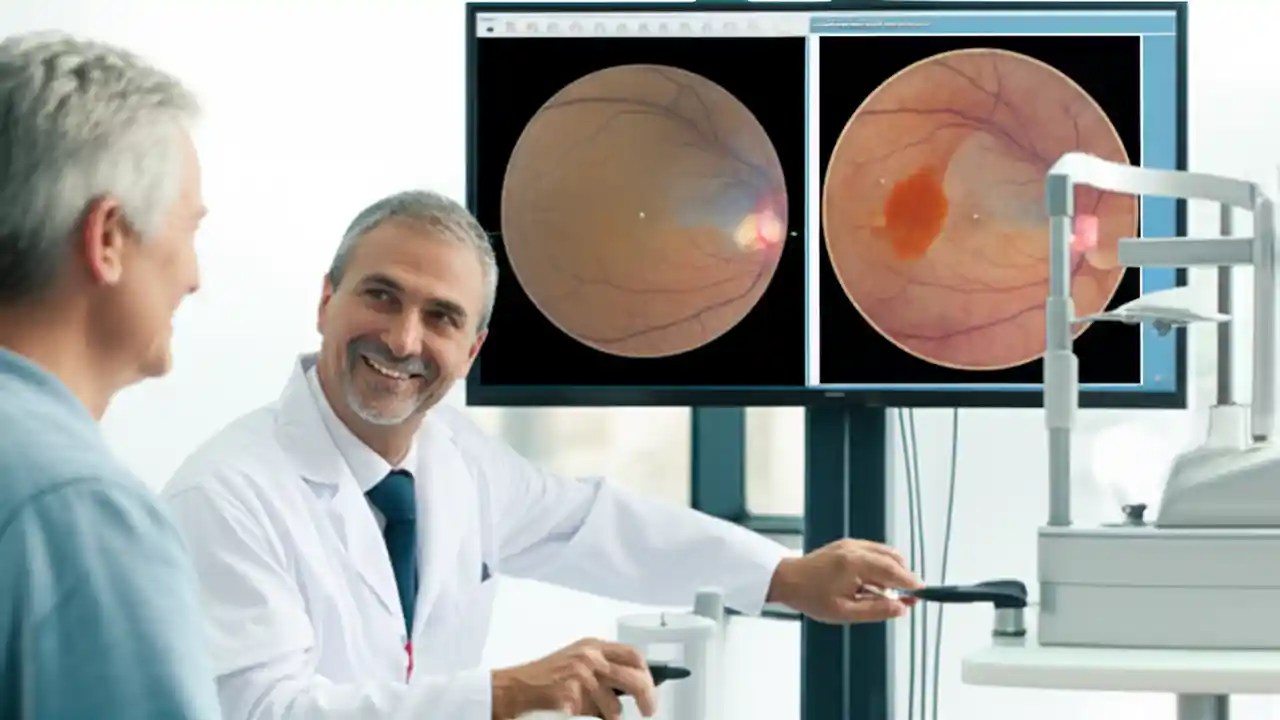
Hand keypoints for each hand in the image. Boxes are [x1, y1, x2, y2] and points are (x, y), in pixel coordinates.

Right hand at [491, 637, 657, 719]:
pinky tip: (572, 711)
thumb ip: (603, 670)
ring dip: (609, 715)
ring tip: (593, 713)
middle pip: (634, 677)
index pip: (633, 655)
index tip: (654, 687)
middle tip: (648, 710)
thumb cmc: (544, 679)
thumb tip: (634, 688)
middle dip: (647, 697)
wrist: (514, 688)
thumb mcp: (577, 664)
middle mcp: (590, 656)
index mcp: (593, 646)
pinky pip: (594, 715)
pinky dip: (589, 717)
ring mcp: (581, 673)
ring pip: (614, 705)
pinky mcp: (572, 692)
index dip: (648, 673)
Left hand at [767, 538, 923, 623]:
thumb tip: (901, 608)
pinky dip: (880, 564)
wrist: (787, 579)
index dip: (909, 582)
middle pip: (892, 558)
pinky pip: (872, 551)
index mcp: (855, 564)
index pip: (892, 571)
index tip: (921, 592)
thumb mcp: (844, 612)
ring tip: (886, 593)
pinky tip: (873, 583)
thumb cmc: (812, 597)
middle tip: (907, 596)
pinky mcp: (846, 544)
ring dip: (891, 570)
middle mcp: (855, 548)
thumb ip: (876, 610)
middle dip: (903, 576)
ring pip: (884, 552)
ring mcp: (850, 544)